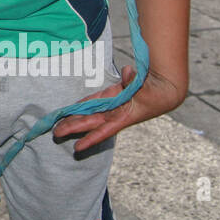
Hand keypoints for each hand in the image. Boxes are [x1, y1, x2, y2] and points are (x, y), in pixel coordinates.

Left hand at [53, 64, 186, 152]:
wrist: (164, 90)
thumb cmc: (156, 93)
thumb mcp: (148, 89)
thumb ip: (135, 80)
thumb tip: (127, 71)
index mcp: (122, 116)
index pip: (103, 130)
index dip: (90, 139)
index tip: (77, 148)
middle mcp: (114, 113)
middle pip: (89, 122)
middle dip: (73, 127)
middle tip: (55, 133)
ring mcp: (111, 105)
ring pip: (89, 113)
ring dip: (74, 118)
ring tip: (57, 123)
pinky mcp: (111, 95)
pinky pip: (93, 101)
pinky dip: (82, 105)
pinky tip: (71, 109)